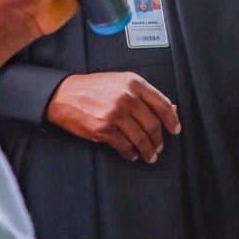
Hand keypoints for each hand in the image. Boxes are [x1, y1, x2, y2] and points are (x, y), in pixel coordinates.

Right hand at [46, 72, 180, 162]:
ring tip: (150, 155)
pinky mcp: (103, 129)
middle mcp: (126, 97)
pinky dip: (131, 153)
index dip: (172, 120)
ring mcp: (115, 114)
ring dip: (148, 150)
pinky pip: (124, 146)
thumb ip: (144, 95)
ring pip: (141, 138)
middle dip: (158, 140)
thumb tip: (170, 109)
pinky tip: (132, 154)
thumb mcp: (121, 82)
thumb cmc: (93, 88)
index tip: (175, 129)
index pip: (162, 104)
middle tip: (159, 147)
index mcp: (134, 83)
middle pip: (153, 124)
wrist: (63, 94)